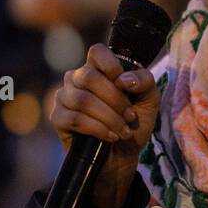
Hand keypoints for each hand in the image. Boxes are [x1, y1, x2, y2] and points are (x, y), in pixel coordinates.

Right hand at [50, 44, 160, 207]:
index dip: (111, 65)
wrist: (123, 156)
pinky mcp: (58, 119)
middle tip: (130, 116)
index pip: (97, 52)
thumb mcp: (149, 101)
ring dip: (109, 117)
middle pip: (89, 76)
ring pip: (82, 99)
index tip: (124, 84)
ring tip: (123, 131)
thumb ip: (144, 82)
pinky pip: (74, 119)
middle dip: (115, 99)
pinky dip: (97, 129)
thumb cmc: (133, 124)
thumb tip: (123, 80)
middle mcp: (77, 79)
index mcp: (98, 69)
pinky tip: (110, 136)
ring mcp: (64, 98)